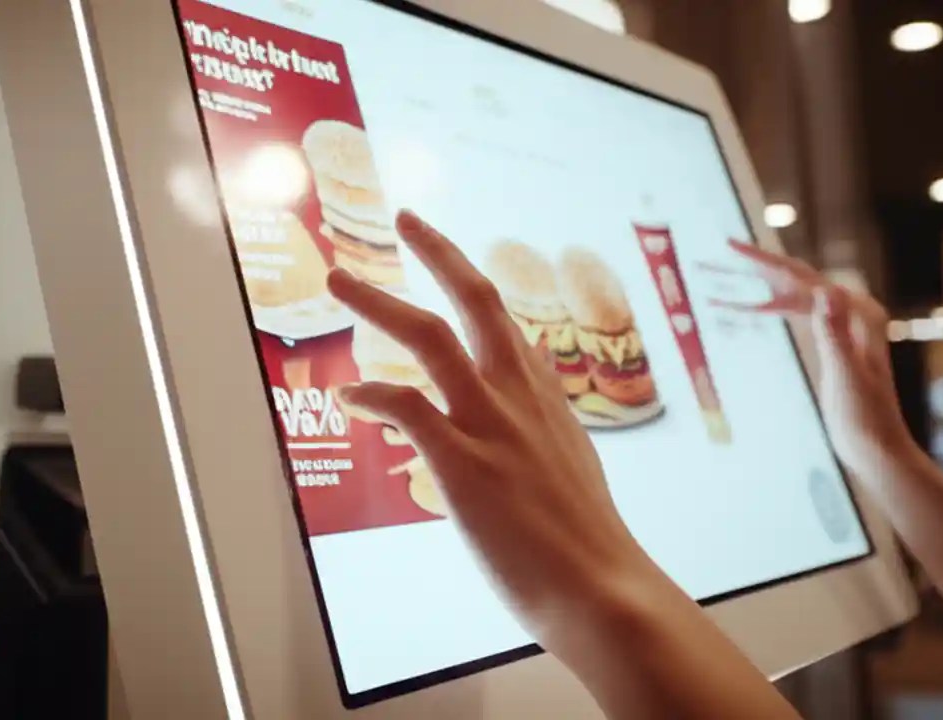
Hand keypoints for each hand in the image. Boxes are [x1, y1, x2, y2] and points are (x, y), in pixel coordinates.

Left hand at [329, 214, 799, 719]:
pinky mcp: (464, 463)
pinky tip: (350, 396)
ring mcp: (491, 425)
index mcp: (545, 397)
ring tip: (340, 280)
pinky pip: (405, 406)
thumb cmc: (588, 545)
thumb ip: (541, 440)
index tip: (452, 263)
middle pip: (476, 299)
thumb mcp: (572, 470)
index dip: (472, 284)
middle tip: (405, 219)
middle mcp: (519, 396)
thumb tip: (521, 439)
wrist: (603, 590)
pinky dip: (371, 393)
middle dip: (437, 252)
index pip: (505, 324)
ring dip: (379, 301)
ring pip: (429, 336)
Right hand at [708, 240, 916, 481]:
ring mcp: (845, 328)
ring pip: (798, 294)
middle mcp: (854, 314)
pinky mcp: (835, 343)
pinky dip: (775, 307)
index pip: (805, 278)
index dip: (768, 260)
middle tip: (727, 244)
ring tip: (734, 267)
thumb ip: (834, 333)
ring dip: (766, 281)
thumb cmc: (865, 418)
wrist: (878, 450)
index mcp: (859, 316)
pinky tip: (757, 305)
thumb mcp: (846, 375)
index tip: (736, 246)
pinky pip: (800, 314)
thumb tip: (824, 291)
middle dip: (763, 263)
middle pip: (801, 279)